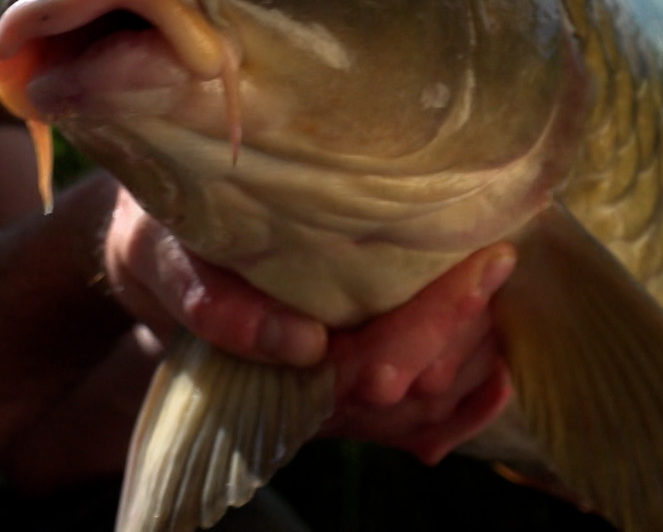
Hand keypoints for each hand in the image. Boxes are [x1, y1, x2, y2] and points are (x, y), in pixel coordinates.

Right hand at [100, 189, 513, 462]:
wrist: (160, 257)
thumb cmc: (165, 238)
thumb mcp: (161, 250)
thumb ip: (210, 297)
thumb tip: (299, 343)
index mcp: (261, 363)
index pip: (364, 367)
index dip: (427, 324)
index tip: (475, 262)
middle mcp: (306, 396)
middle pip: (408, 390)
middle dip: (461, 329)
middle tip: (498, 257)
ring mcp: (333, 400)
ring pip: (425, 406)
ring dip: (473, 354)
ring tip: (500, 282)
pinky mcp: (352, 393)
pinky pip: (423, 425)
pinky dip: (471, 404)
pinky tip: (501, 372)